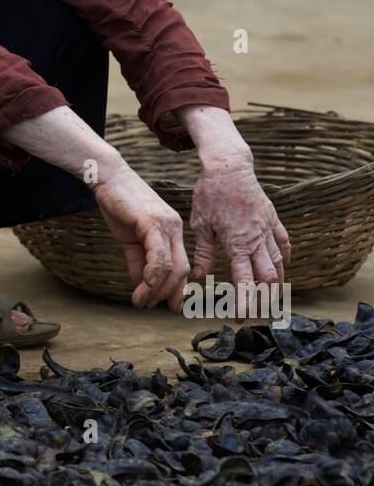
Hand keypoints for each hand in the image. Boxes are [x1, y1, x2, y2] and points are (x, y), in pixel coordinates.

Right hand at [93, 161, 189, 311]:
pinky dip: (151, 275)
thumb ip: (137, 261)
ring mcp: (166, 225)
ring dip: (156, 290)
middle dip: (168, 294)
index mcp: (172, 232)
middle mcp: (174, 228)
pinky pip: (158, 255)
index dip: (177, 290)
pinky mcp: (152, 222)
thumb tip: (140, 285)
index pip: (182, 266)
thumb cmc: (118, 206)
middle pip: (182, 270)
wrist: (108, 178)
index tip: (169, 307)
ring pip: (172, 267)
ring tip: (140, 301)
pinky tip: (141, 286)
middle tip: (149, 306)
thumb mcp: (130, 239)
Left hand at [189, 161, 290, 317]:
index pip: (245, 282)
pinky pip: (284, 242)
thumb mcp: (200, 224)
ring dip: (277, 283)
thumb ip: (204, 253)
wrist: (229, 167)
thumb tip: (200, 277)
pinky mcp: (272, 218)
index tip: (242, 318)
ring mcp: (267, 229)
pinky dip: (285, 257)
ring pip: (279, 263)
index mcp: (237, 244)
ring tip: (272, 298)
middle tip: (258, 314)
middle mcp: (257, 239)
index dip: (245, 303)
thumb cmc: (210, 194)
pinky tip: (283, 267)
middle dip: (266, 300)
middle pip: (269, 278)